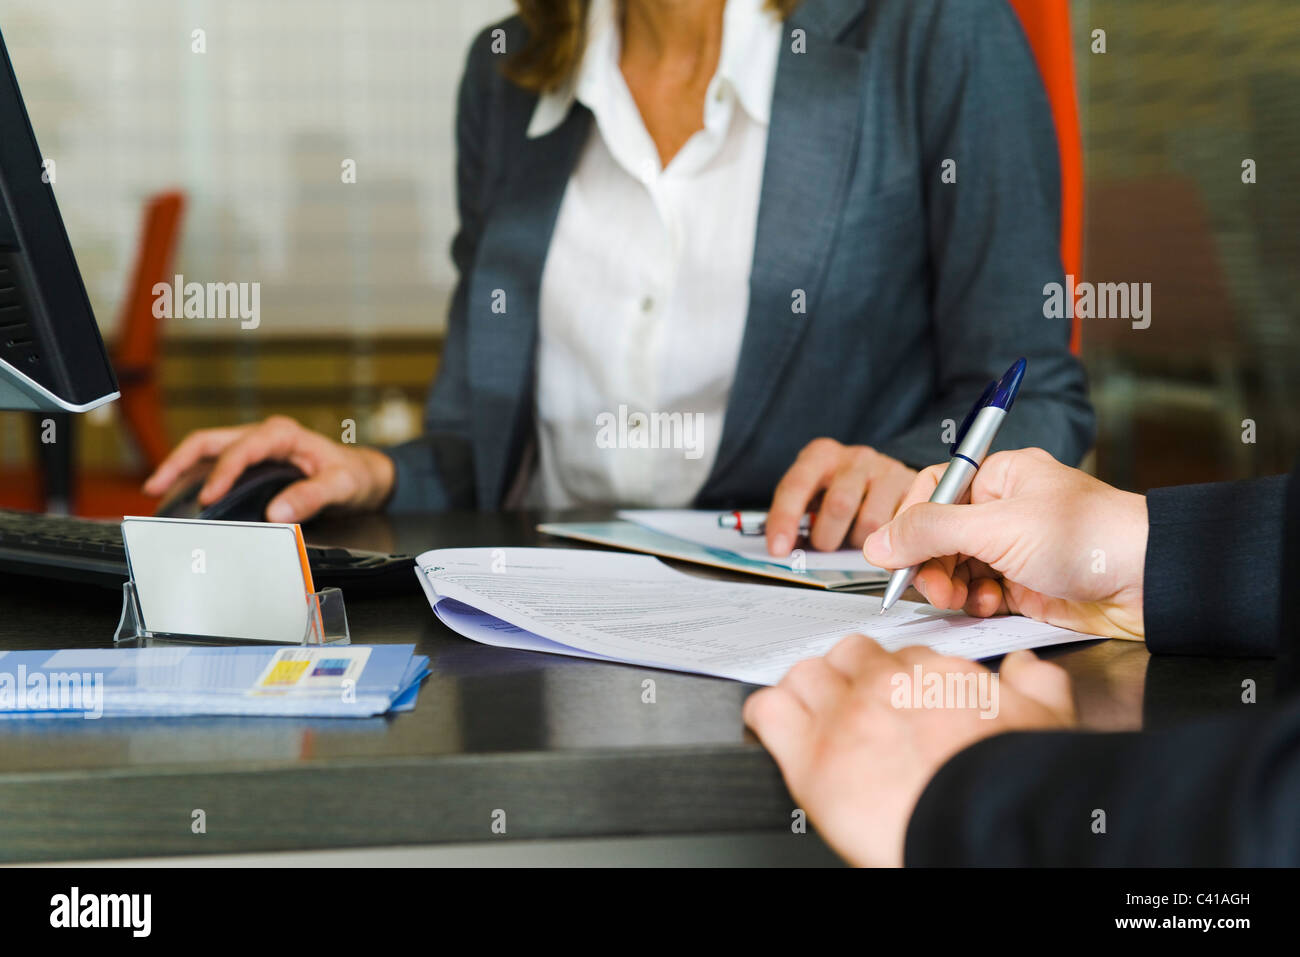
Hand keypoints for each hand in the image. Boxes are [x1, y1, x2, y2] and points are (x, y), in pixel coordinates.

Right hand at [142, 415, 395, 522]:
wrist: (365, 475)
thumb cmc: (354, 475)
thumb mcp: (342, 486)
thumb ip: (313, 496)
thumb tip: (278, 511)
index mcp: (283, 435)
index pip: (243, 449)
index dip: (223, 473)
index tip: (210, 497)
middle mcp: (264, 436)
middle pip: (210, 441)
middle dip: (179, 461)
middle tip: (156, 485)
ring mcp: (255, 448)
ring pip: (207, 450)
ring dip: (181, 467)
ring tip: (157, 490)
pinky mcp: (252, 463)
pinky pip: (216, 464)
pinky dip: (195, 477)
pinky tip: (183, 494)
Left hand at [744, 636, 1075, 866]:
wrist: (987, 823)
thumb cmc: (1014, 781)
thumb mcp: (1046, 720)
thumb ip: (1034, 683)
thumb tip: (1023, 667)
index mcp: (936, 674)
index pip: (901, 654)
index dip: (896, 677)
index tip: (896, 696)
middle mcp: (885, 685)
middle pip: (847, 654)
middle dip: (848, 675)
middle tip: (853, 706)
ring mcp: (843, 715)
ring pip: (804, 674)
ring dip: (808, 692)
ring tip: (813, 717)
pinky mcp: (809, 755)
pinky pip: (769, 711)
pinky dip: (767, 715)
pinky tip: (775, 729)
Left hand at [766, 439, 915, 554]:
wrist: (881, 475)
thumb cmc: (838, 490)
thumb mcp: (813, 495)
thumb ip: (799, 516)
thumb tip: (785, 550)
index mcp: (820, 455)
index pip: (796, 486)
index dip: (784, 520)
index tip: (778, 549)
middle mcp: (854, 458)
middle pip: (838, 505)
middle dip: (827, 538)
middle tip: (826, 547)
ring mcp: (885, 469)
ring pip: (871, 522)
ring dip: (859, 543)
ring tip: (855, 538)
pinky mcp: (912, 485)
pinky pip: (899, 526)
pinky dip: (887, 542)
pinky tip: (881, 537)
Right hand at [863, 447, 1147, 638]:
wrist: (1150, 583)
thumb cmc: (1088, 537)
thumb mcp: (997, 527)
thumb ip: (930, 532)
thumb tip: (878, 543)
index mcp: (1001, 476)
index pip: (934, 490)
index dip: (912, 521)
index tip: (897, 552)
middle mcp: (1005, 509)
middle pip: (940, 534)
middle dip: (930, 562)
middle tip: (932, 586)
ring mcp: (1014, 549)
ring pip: (956, 567)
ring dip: (951, 585)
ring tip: (961, 599)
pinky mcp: (1025, 585)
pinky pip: (979, 593)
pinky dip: (976, 602)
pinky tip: (989, 606)